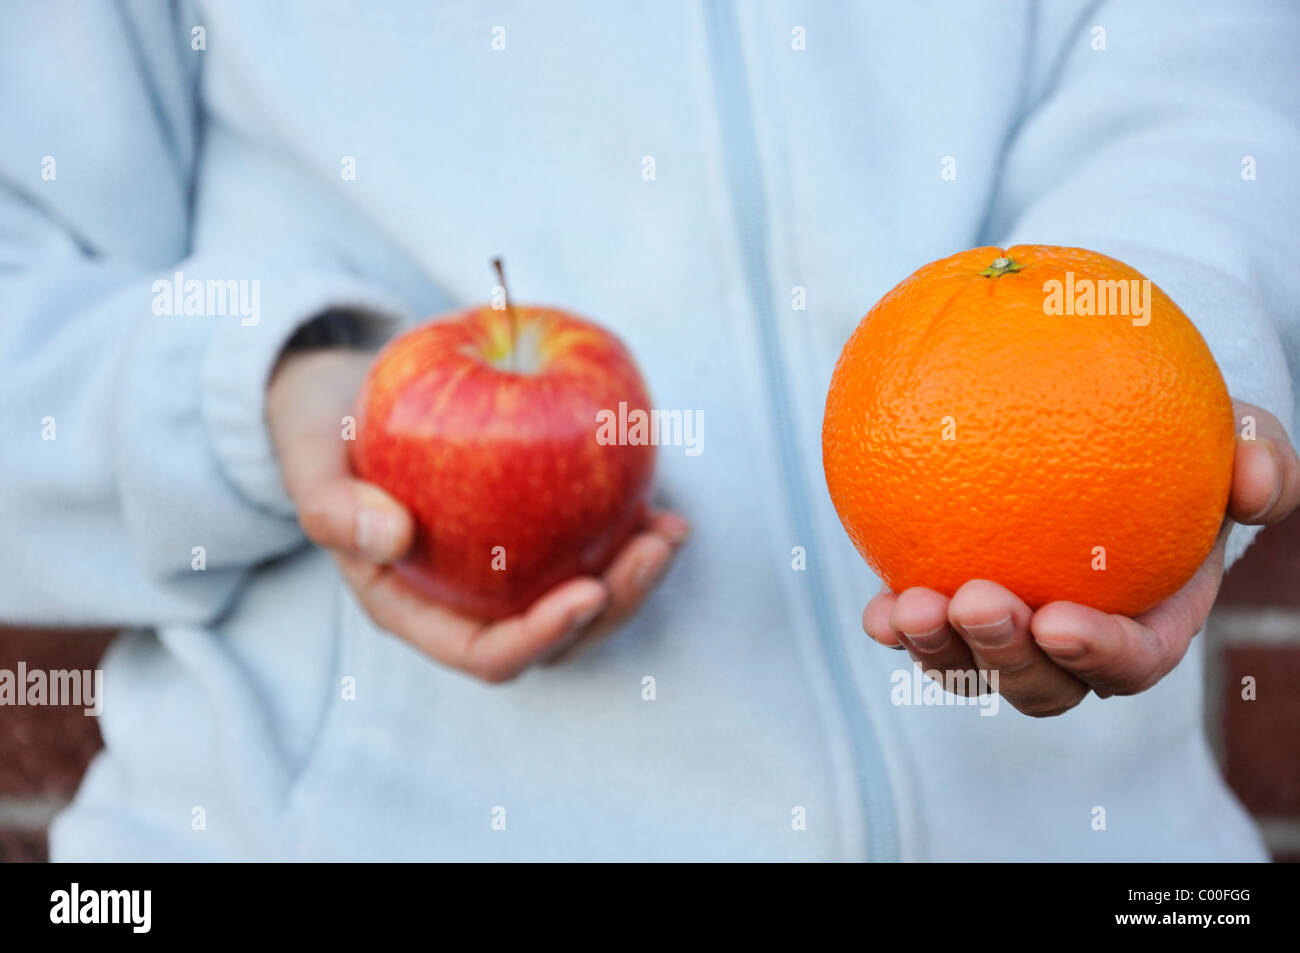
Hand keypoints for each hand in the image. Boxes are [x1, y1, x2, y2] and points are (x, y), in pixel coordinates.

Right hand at [267, 347, 687, 682]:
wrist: (347, 393)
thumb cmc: (325, 430)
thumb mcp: (308, 458)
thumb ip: (330, 505)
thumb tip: (390, 537)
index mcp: (413, 606)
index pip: (485, 653)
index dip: (540, 637)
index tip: (587, 592)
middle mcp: (466, 600)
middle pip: (552, 637)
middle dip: (612, 606)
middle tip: (652, 549)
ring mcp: (506, 569)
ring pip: (584, 599)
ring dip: (635, 576)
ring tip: (671, 530)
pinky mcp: (537, 529)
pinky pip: (589, 546)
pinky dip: (628, 531)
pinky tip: (661, 503)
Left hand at [862, 399, 1299, 716]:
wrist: (1100, 425)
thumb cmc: (1180, 437)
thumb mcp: (1236, 432)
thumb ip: (1260, 457)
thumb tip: (1256, 485)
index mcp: (1150, 620)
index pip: (1134, 660)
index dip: (1100, 655)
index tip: (1060, 621)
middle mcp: (1075, 642)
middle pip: (1044, 686)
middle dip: (1006, 659)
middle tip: (974, 601)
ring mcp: (1010, 631)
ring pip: (973, 669)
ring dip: (938, 651)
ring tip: (907, 606)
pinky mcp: (953, 607)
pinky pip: (923, 632)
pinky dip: (897, 629)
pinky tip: (876, 611)